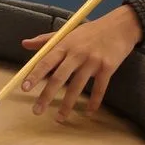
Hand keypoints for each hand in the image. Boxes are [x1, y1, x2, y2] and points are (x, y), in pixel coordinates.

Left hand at [20, 7, 142, 120]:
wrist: (121, 26)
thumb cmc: (91, 31)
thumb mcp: (68, 32)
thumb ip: (45, 40)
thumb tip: (24, 44)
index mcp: (65, 44)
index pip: (45, 61)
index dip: (34, 75)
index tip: (24, 88)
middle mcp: (77, 53)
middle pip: (59, 77)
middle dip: (46, 95)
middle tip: (37, 111)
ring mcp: (93, 61)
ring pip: (77, 86)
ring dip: (67, 104)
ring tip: (59, 118)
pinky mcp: (108, 67)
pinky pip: (100, 88)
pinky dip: (94, 102)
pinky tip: (88, 112)